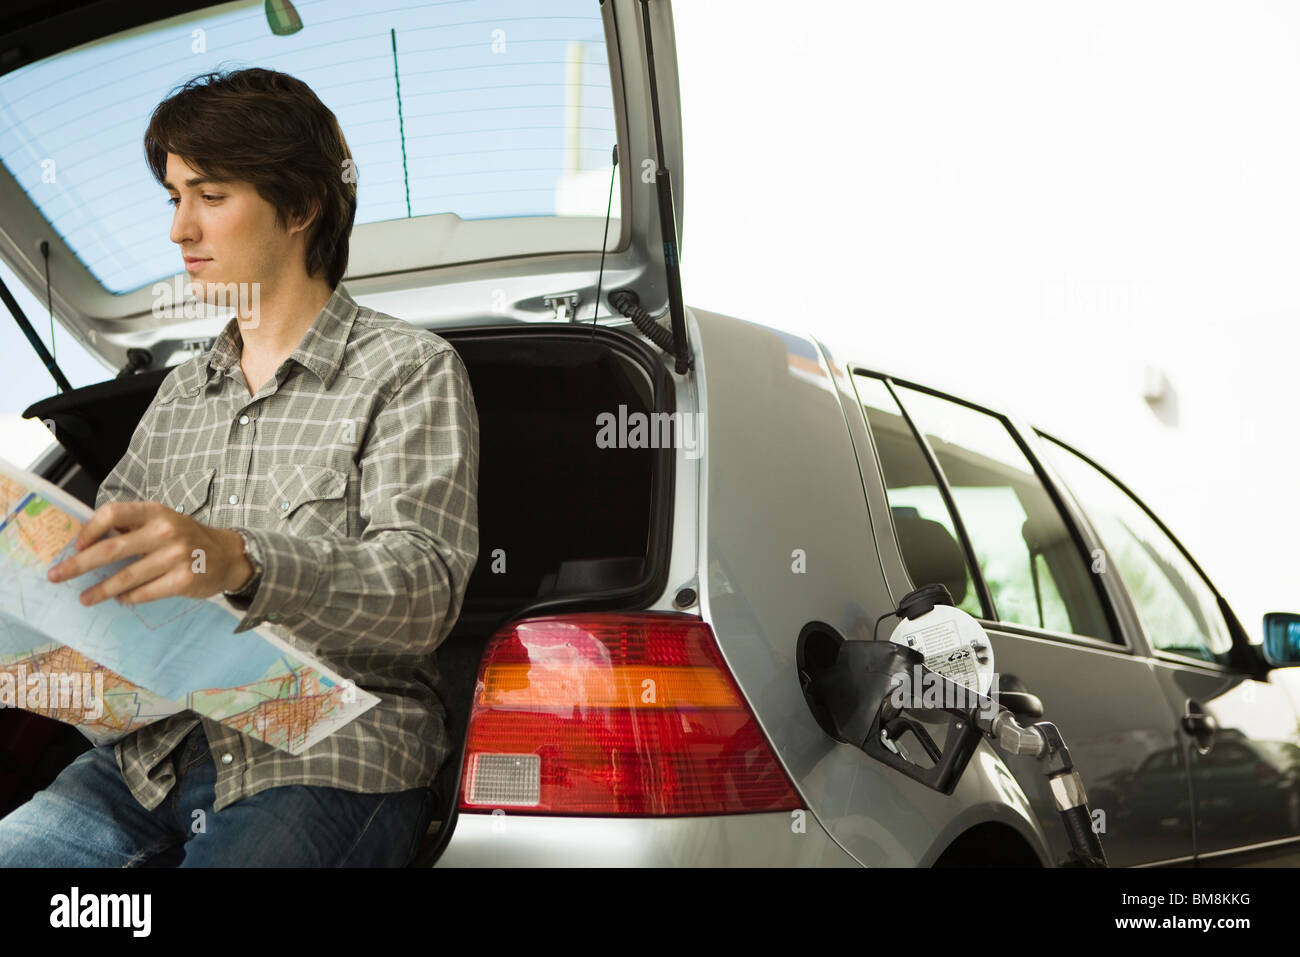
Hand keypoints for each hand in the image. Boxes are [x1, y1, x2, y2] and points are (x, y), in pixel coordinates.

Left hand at [46, 501, 253, 606]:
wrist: (228, 556)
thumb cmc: (187, 538)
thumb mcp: (163, 521)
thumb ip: (132, 527)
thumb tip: (88, 542)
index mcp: (155, 512)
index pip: (113, 514)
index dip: (89, 530)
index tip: (76, 546)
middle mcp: (166, 531)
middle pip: (112, 549)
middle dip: (79, 565)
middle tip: (57, 576)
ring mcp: (176, 557)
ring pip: (126, 577)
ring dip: (100, 590)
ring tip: (84, 598)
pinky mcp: (184, 580)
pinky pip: (145, 593)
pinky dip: (128, 598)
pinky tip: (120, 599)